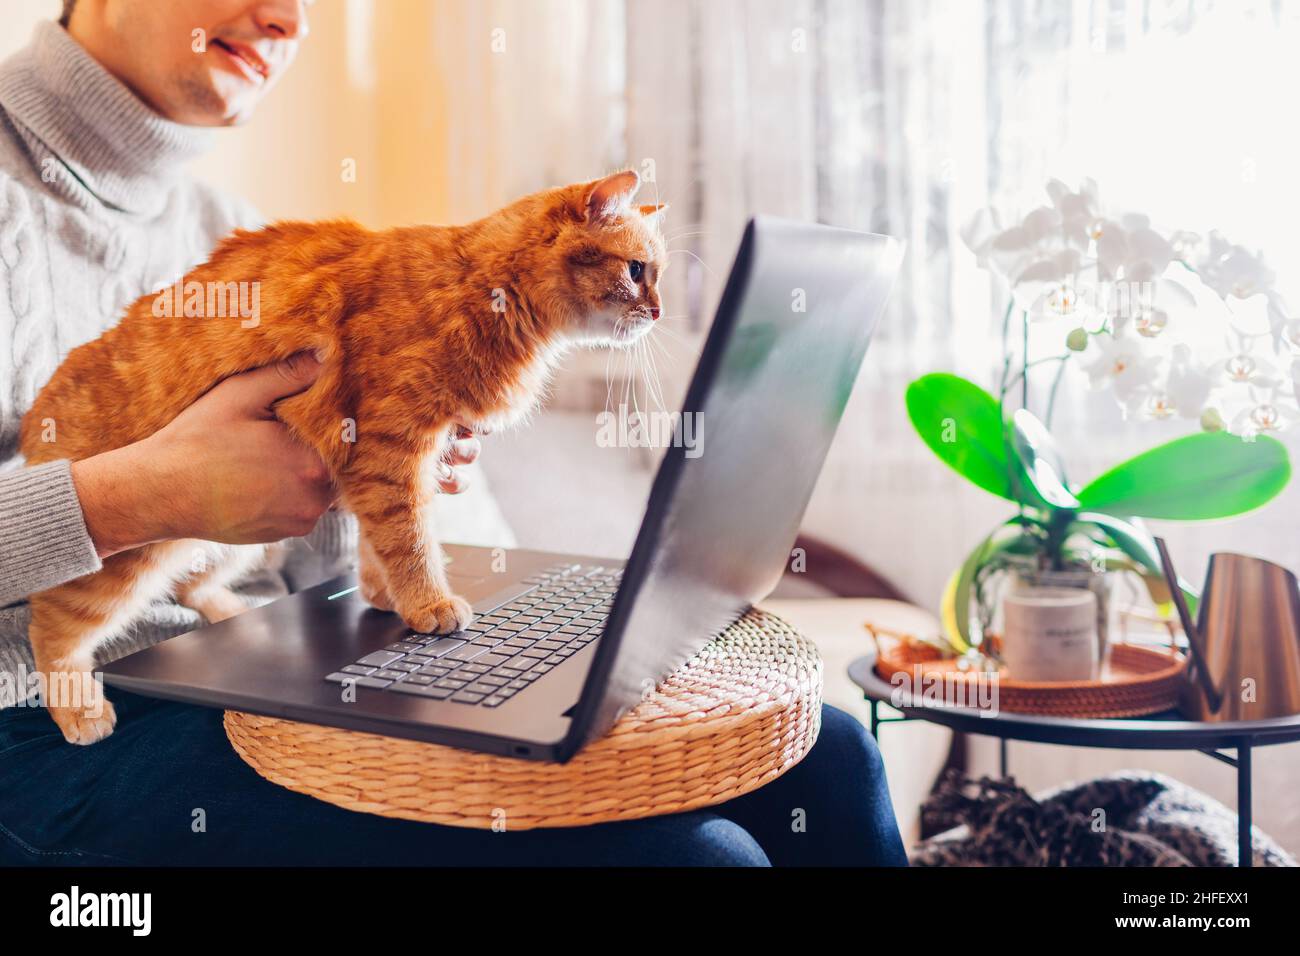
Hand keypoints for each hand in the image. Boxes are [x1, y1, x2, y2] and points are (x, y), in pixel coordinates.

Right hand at [72, 352, 332, 555]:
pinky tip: (261, 477)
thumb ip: (288, 376)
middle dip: (316, 446)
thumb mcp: (240, 396)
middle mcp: (315, 499)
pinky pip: (302, 506)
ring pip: (320, 486)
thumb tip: (324, 357)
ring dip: (305, 470)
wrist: (159, 494)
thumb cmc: (197, 440)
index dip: (325, 421)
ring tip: (268, 454)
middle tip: (281, 432)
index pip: (341, 436)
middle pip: (335, 463)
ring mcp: (301, 521)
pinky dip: (290, 491)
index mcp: (311, 463)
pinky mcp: (285, 534)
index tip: (300, 413)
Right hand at [72, 354, 484, 556]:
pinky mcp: (293, 533)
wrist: (156, 495)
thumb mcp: (242, 393)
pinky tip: (310, 476)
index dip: (423, 444)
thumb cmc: (195, 439)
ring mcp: (306, 517)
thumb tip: (330, 347)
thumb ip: (290, 373)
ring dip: (362, 478)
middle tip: (465, 464)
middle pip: (376, 476)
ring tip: (392, 466)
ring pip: (348, 492)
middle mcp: (318, 492)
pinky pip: (321, 507)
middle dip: (415, 468)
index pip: (382, 450)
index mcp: (315, 455)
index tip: (464, 444)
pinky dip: (323, 490)